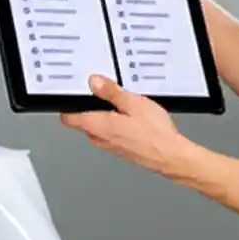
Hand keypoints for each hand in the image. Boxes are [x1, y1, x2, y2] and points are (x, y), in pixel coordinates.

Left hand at [61, 75, 192, 177]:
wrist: (170, 156)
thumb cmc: (154, 134)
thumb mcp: (132, 102)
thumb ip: (110, 91)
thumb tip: (94, 82)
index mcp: (96, 126)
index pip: (68, 117)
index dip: (68, 102)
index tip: (74, 91)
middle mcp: (98, 138)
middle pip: (82, 119)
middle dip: (91, 105)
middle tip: (105, 91)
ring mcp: (109, 145)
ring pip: (97, 126)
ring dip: (105, 114)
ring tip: (124, 104)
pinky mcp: (120, 148)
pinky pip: (110, 132)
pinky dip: (116, 122)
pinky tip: (133, 117)